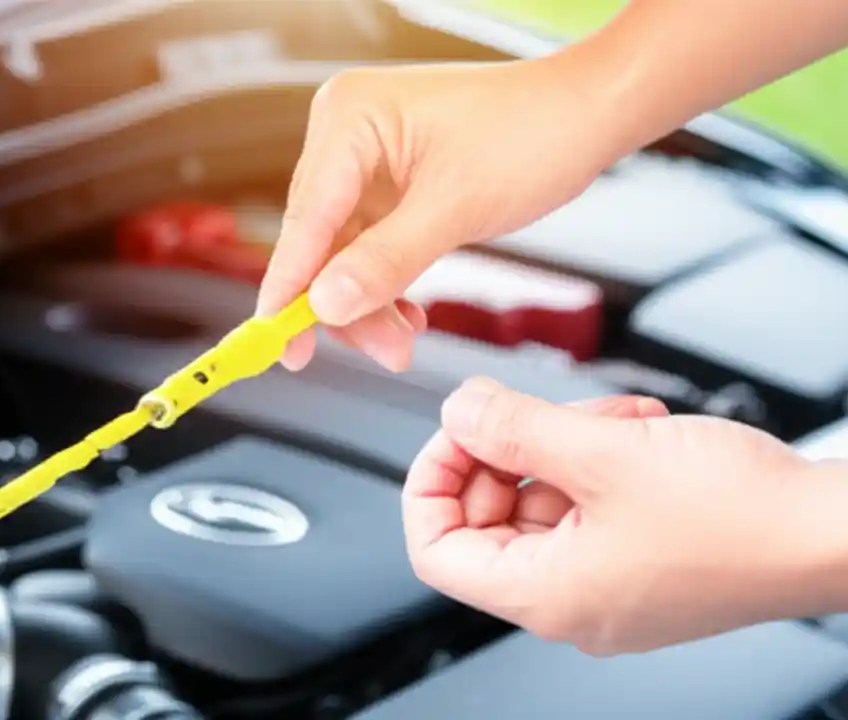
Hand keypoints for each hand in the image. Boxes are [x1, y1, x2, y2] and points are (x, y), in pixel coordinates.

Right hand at [256, 57, 620, 371]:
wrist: (589, 114)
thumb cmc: (533, 132)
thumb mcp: (456, 208)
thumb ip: (386, 261)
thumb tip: (326, 305)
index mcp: (349, 119)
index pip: (305, 218)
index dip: (288, 286)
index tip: (274, 341)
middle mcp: (345, 135)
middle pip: (318, 242)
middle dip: (344, 304)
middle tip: (380, 352)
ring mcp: (365, 162)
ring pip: (343, 254)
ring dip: (368, 304)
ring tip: (402, 344)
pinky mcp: (387, 184)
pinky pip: (369, 248)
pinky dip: (386, 286)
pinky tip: (407, 315)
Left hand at [404, 377, 847, 654]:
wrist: (834, 531)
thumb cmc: (742, 517)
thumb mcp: (602, 453)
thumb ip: (512, 429)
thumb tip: (457, 412)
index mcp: (548, 595)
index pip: (437, 551)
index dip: (432, 483)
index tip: (455, 433)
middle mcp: (573, 602)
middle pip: (489, 519)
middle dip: (509, 451)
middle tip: (537, 413)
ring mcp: (610, 583)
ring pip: (544, 501)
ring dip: (564, 444)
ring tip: (614, 420)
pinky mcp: (645, 560)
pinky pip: (590, 505)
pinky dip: (601, 459)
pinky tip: (639, 431)